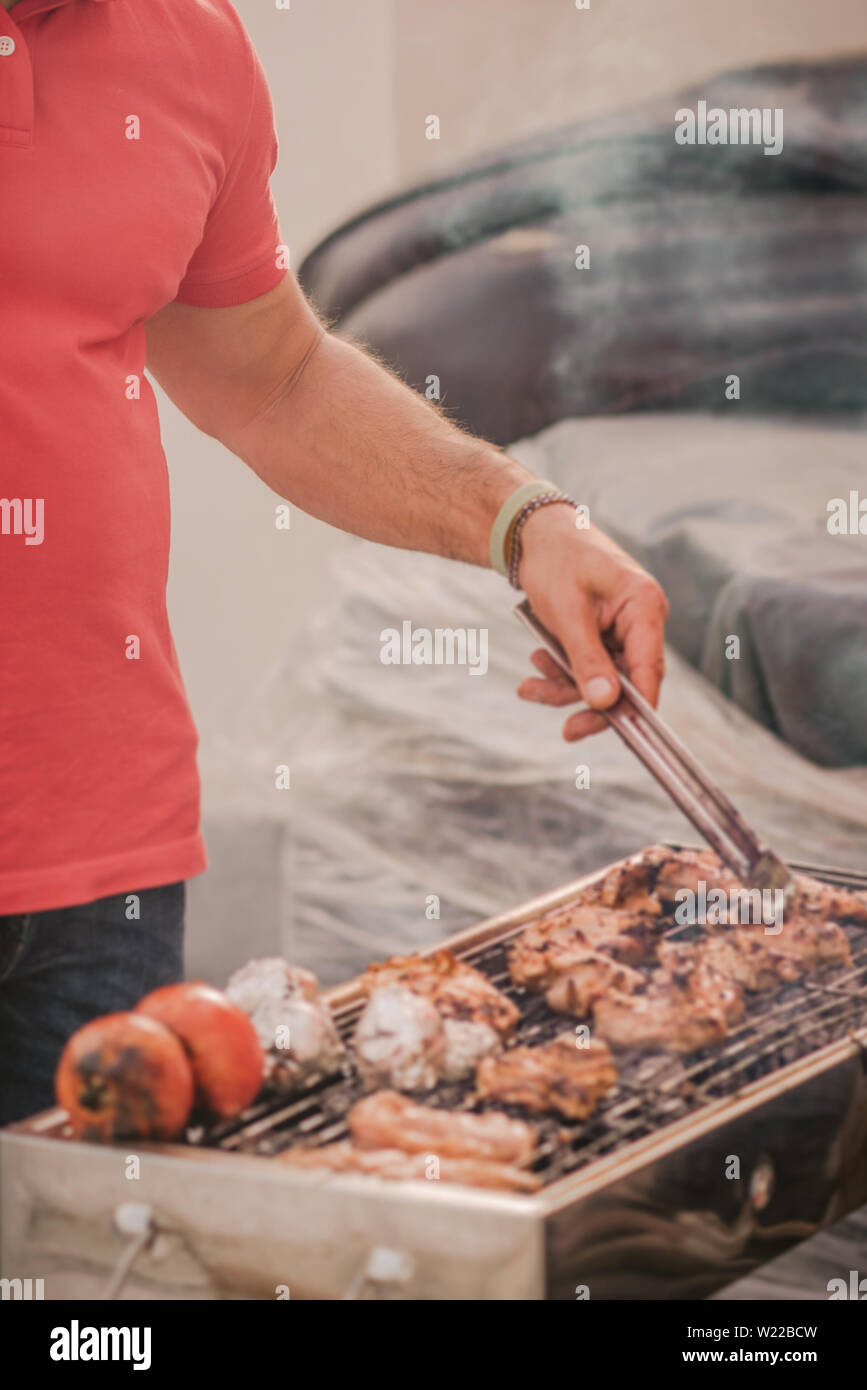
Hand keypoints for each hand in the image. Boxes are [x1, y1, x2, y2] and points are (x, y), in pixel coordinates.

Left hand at [515, 506, 668, 739]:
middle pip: (626, 681)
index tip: (626, 735)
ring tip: (529, 685)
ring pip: (603, 678)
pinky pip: (589, 665)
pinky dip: (563, 671)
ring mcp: (623, 628)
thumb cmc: (554, 561)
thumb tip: (606, 703)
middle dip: (588, 700)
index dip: (639, 706)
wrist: (533, 533)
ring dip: (566, 686)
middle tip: (566, 730)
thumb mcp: (566, 614)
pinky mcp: (605, 633)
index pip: (650, 669)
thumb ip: (587, 660)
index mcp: (644, 607)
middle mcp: (641, 619)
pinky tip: (537, 665)